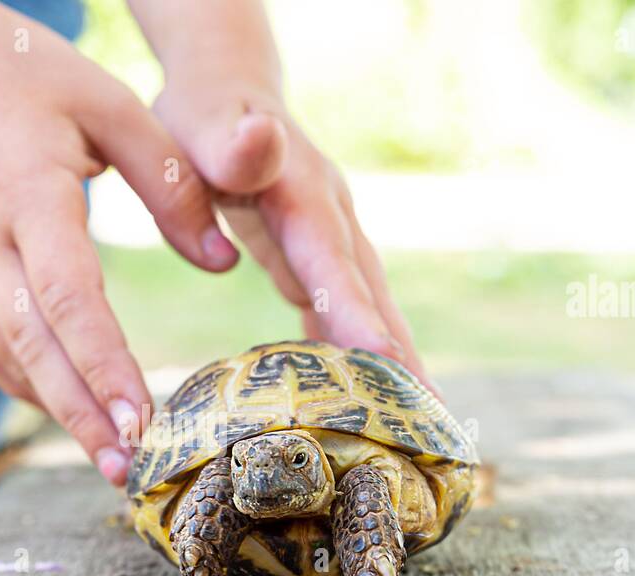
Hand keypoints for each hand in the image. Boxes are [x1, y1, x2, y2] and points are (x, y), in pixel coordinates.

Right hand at [0, 1, 239, 485]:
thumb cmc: (25, 73)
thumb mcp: (112, 105)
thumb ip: (173, 183)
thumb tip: (222, 265)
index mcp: (27, 196)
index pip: (67, 298)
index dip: (103, 365)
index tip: (142, 419)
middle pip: (33, 348)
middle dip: (81, 416)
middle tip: (129, 472)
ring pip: (5, 356)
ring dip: (55, 412)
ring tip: (108, 460)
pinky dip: (27, 384)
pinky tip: (66, 410)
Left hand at [154, 81, 433, 391]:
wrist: (227, 90)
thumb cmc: (203, 114)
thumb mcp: (204, 123)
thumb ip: (231, 140)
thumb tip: (258, 136)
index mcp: (305, 196)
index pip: (335, 263)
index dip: (359, 313)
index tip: (387, 362)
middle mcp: (332, 221)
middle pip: (373, 297)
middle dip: (400, 358)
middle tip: (430, 421)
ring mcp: (332, 241)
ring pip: (370, 308)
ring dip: (395, 364)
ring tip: (422, 425)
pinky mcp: (318, 259)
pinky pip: (346, 311)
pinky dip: (361, 353)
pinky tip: (368, 397)